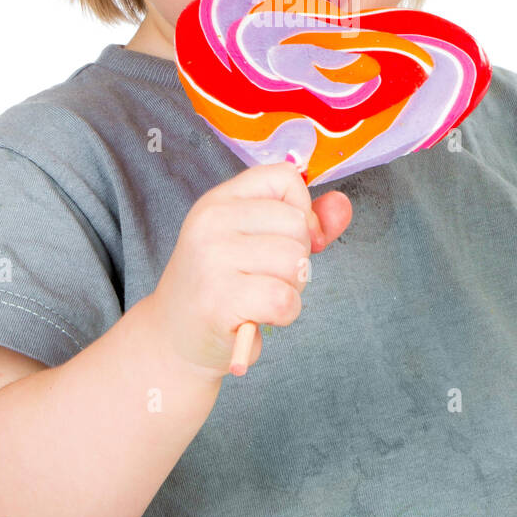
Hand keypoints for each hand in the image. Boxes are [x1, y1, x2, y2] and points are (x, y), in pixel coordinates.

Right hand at [149, 160, 351, 380]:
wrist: (173, 339)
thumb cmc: (223, 287)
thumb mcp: (257, 242)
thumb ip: (305, 222)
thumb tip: (342, 205)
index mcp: (219, 200)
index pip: (284, 177)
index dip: (302, 210)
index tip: (286, 239)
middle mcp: (211, 221)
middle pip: (297, 224)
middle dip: (296, 258)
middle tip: (262, 278)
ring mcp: (211, 259)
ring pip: (295, 262)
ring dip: (290, 289)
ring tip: (257, 298)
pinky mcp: (218, 300)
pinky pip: (285, 300)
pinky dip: (284, 314)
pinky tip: (257, 316)